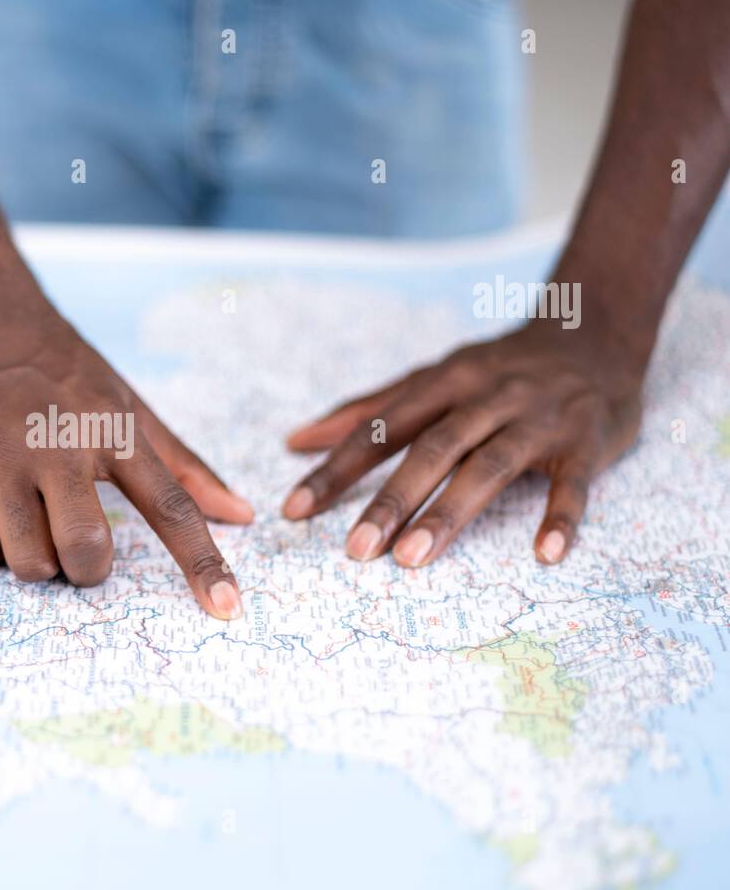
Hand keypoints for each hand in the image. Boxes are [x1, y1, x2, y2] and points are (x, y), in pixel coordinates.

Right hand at [0, 300, 252, 618]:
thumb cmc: (62, 369)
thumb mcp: (128, 405)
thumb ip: (183, 466)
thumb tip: (240, 514)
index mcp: (114, 431)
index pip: (171, 507)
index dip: (202, 562)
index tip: (226, 606)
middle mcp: (60, 444)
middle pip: (86, 551)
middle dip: (87, 570)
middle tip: (77, 544)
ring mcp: (1, 456)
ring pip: (28, 561)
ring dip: (36, 563)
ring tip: (31, 525)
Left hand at [281, 324, 644, 566]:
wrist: (594, 331)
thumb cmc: (498, 367)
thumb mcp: (434, 376)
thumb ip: (370, 409)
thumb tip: (297, 440)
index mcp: (444, 381)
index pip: (381, 428)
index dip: (336, 468)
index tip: (295, 509)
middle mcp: (488, 396)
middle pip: (433, 449)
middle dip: (392, 499)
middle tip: (357, 550)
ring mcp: (540, 418)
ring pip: (490, 466)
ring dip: (450, 511)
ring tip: (414, 558)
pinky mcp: (588, 442)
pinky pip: (575, 482)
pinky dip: (562, 516)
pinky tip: (545, 554)